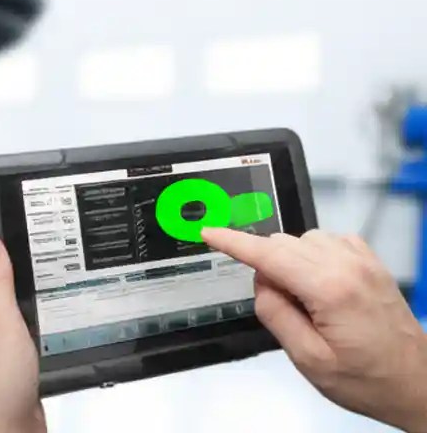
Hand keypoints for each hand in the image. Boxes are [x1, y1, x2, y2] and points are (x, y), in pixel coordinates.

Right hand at [202, 227, 426, 431]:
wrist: (417, 383)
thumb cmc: (367, 379)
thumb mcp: (309, 359)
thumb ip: (276, 315)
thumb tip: (261, 283)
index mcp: (330, 290)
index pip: (269, 255)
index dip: (234, 243)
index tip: (209, 233)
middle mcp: (348, 266)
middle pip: (284, 243)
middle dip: (268, 266)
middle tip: (284, 310)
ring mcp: (363, 261)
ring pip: (304, 240)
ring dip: (291, 262)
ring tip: (306, 302)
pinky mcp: (372, 263)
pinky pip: (328, 242)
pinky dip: (313, 256)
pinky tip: (320, 284)